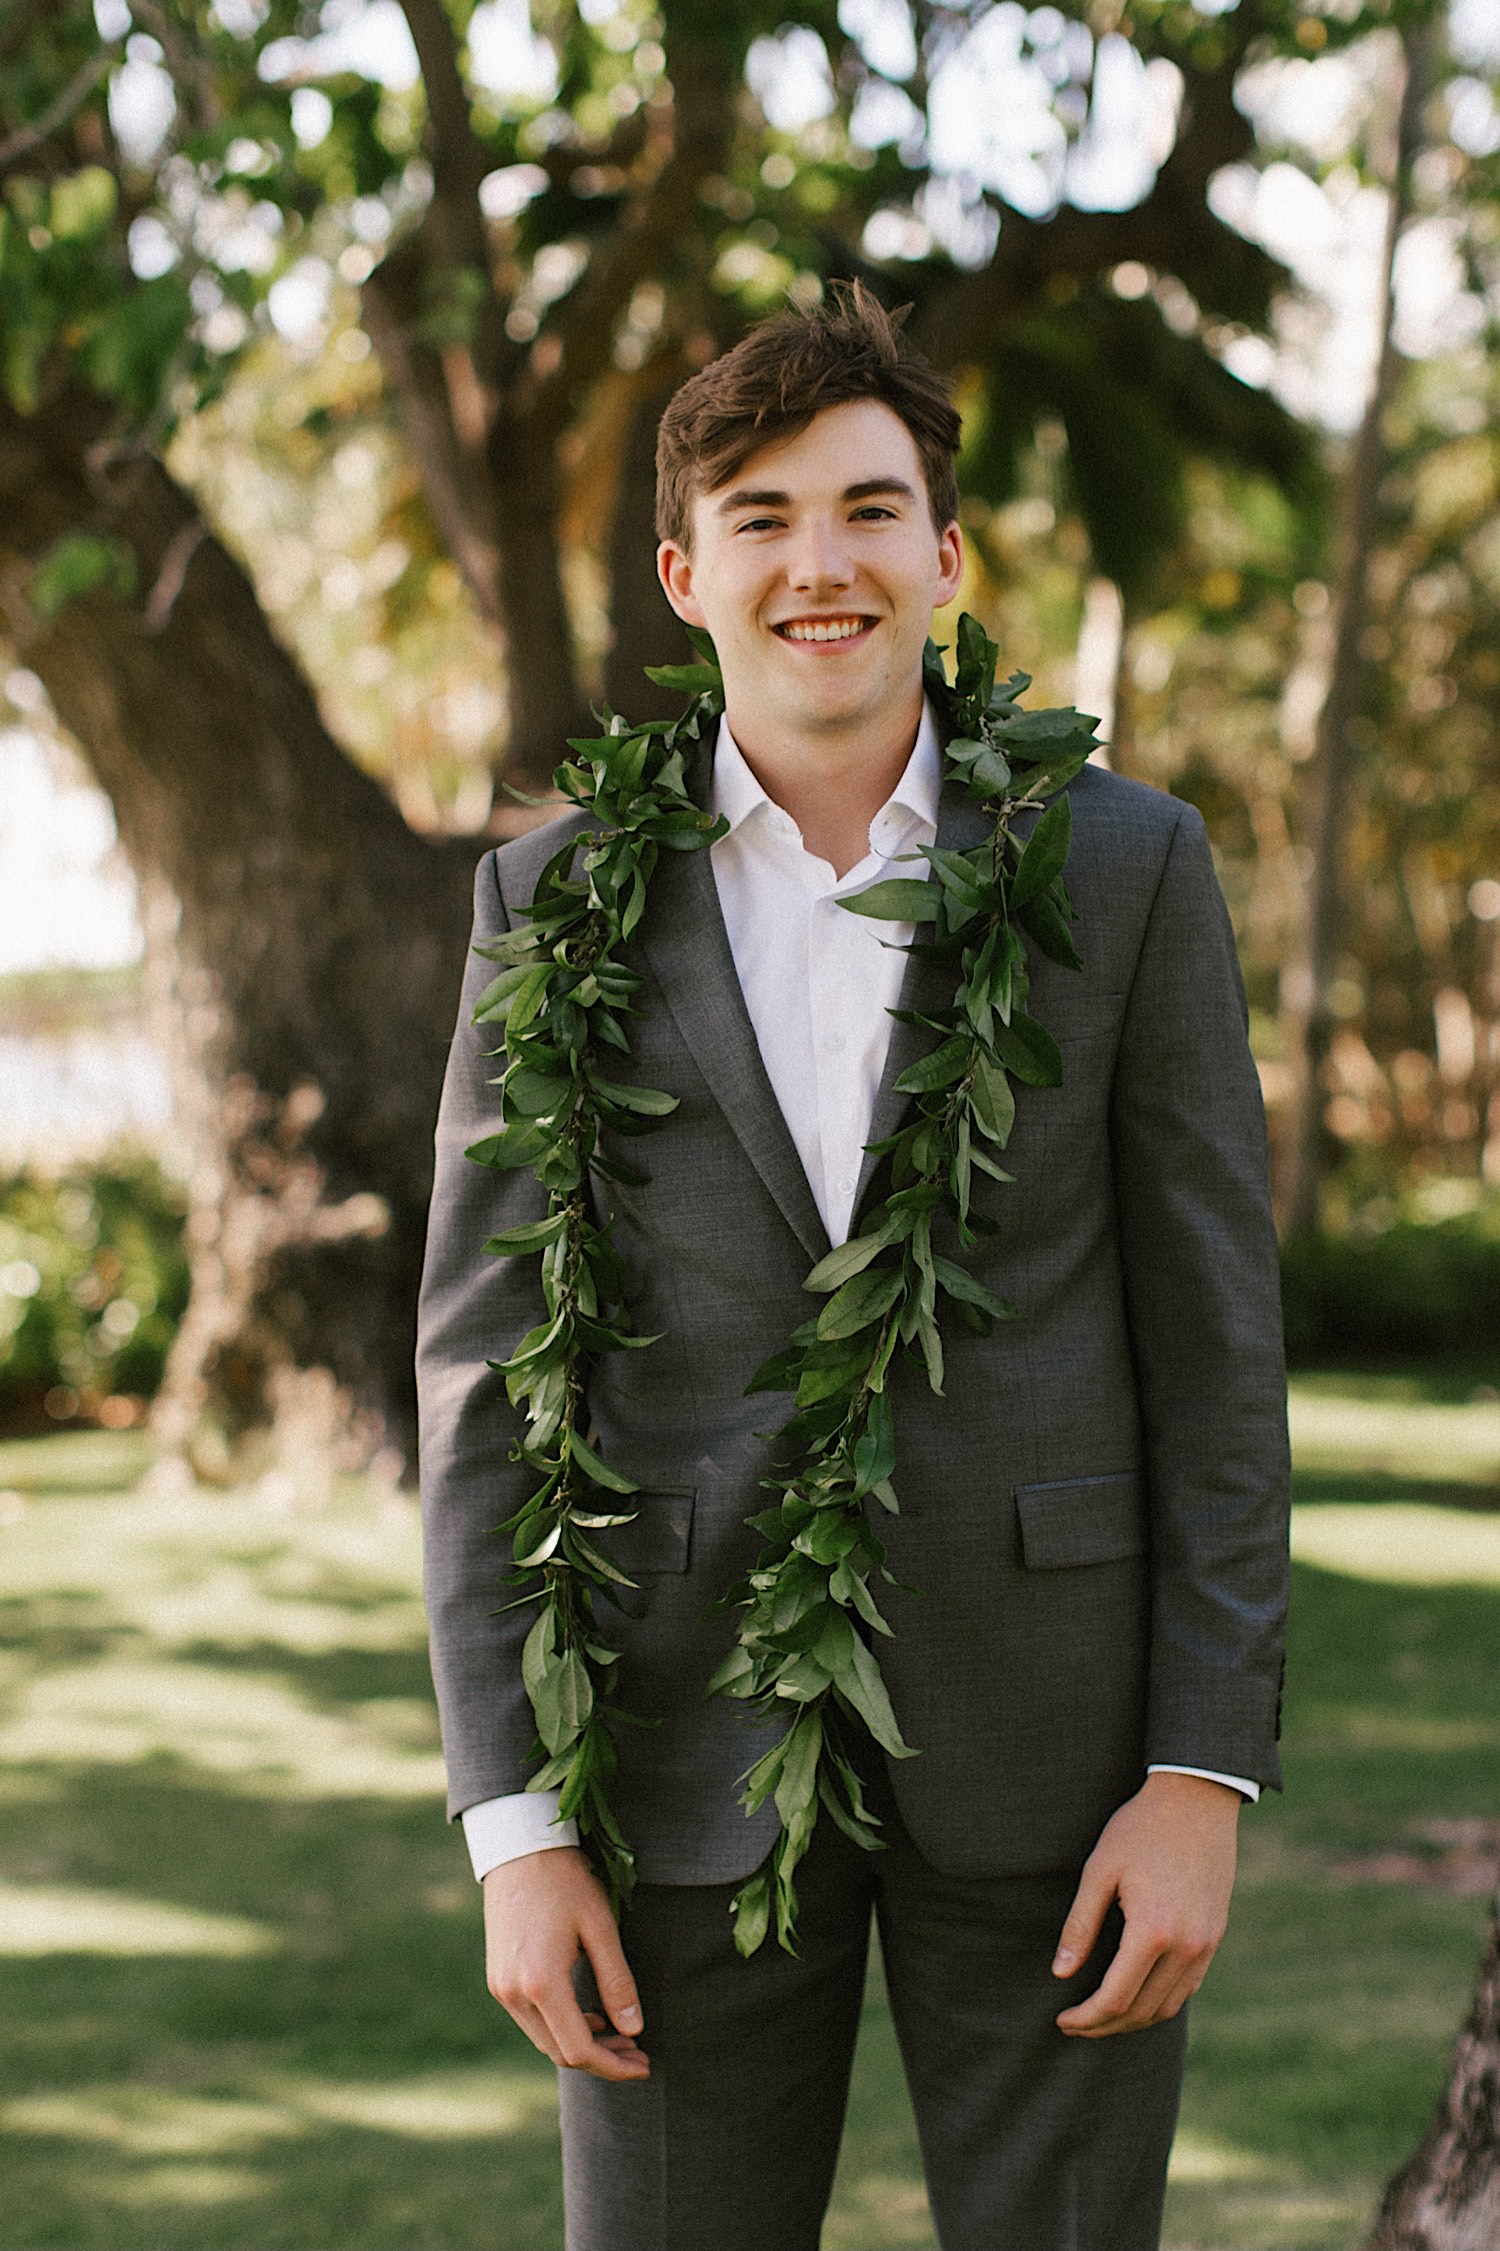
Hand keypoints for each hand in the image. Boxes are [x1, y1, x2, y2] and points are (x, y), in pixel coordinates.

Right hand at [483, 1846, 648, 2081]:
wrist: (518, 1849)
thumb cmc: (565, 1882)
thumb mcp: (600, 1927)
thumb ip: (617, 1981)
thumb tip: (634, 2029)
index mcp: (542, 1983)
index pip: (579, 2050)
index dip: (615, 2066)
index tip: (644, 2065)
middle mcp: (514, 1994)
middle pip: (560, 2053)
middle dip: (603, 2059)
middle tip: (638, 2051)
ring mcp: (501, 1988)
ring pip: (545, 2040)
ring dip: (582, 2044)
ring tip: (620, 2035)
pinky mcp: (497, 1979)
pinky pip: (532, 2020)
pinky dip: (561, 2027)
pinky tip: (590, 2016)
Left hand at [1052, 1771, 1240, 2038]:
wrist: (1197, 1800)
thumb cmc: (1140, 1828)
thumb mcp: (1100, 1869)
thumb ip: (1080, 1925)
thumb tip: (1061, 1972)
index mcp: (1153, 1931)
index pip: (1116, 1998)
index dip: (1086, 2017)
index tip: (1062, 2019)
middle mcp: (1186, 1947)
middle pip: (1143, 2012)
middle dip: (1105, 2025)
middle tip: (1076, 2024)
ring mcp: (1206, 1944)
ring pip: (1168, 2006)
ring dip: (1134, 2020)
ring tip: (1101, 2015)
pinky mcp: (1214, 1936)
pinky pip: (1187, 1986)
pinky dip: (1159, 2001)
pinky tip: (1135, 1992)